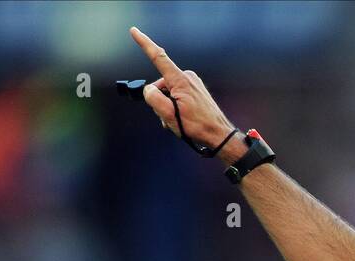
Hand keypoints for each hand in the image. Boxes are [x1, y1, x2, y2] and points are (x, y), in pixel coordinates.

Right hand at [128, 26, 246, 162]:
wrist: (219, 135)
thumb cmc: (198, 126)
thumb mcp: (169, 115)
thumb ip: (153, 98)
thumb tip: (149, 90)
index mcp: (180, 79)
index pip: (158, 57)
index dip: (144, 43)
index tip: (135, 31)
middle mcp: (187, 77)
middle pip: (160, 84)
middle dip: (159, 100)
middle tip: (170, 117)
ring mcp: (193, 84)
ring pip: (168, 92)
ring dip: (168, 106)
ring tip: (178, 120)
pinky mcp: (196, 91)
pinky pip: (178, 95)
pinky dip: (176, 106)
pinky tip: (182, 118)